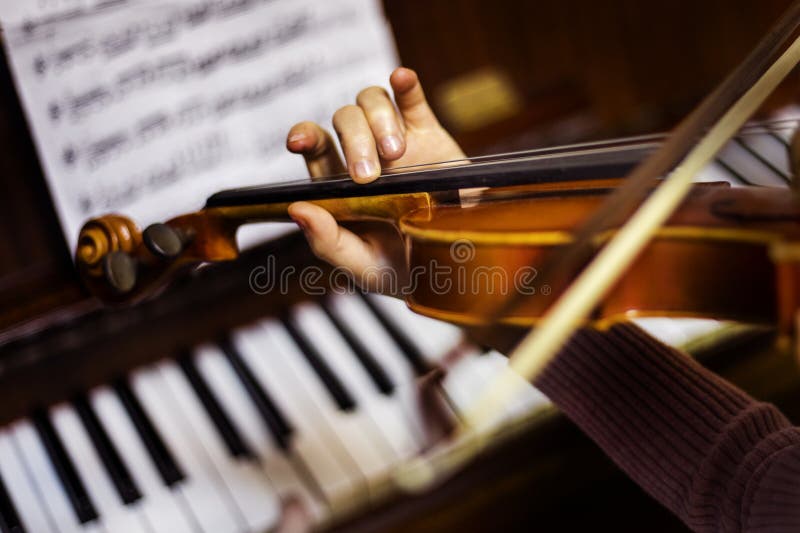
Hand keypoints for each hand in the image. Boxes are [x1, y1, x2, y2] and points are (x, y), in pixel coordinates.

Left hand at [285, 67, 464, 289]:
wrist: (453, 267)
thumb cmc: (397, 268)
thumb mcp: (360, 264)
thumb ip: (326, 242)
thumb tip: (296, 209)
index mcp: (339, 182)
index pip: (314, 145)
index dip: (305, 135)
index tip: (299, 141)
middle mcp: (363, 154)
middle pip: (345, 119)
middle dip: (354, 141)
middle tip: (370, 176)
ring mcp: (397, 141)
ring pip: (372, 101)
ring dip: (379, 119)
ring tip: (397, 153)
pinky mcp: (429, 135)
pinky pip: (412, 99)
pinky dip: (405, 85)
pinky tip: (401, 79)